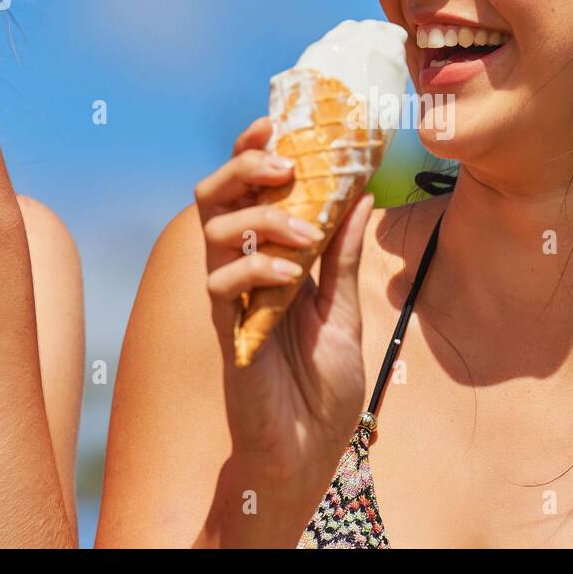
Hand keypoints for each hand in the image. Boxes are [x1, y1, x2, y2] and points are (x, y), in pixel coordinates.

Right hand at [196, 116, 371, 485]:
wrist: (305, 451)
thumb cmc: (322, 388)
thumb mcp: (345, 313)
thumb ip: (343, 258)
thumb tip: (360, 195)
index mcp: (272, 259)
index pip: (251, 192)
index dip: (256, 152)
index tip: (277, 122)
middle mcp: (243, 270)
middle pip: (215, 196)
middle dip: (244, 166)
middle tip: (284, 162)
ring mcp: (229, 298)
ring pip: (212, 229)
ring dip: (263, 216)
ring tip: (307, 230)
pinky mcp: (224, 329)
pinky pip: (221, 280)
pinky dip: (258, 266)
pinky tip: (290, 276)